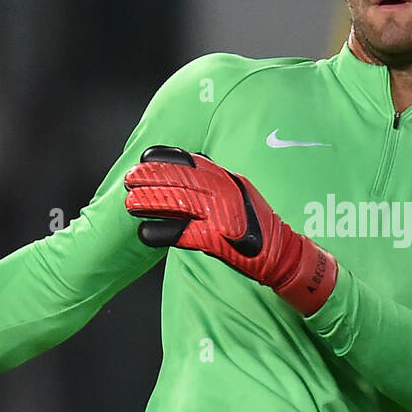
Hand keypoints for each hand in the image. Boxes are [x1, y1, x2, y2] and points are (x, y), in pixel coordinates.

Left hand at [123, 146, 337, 314]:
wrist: (281, 253)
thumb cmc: (256, 226)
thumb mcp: (238, 193)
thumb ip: (214, 182)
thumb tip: (184, 173)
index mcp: (228, 179)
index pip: (192, 162)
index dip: (165, 158)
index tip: (145, 158)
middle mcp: (225, 192)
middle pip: (180, 180)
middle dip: (150, 178)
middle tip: (130, 180)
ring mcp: (221, 215)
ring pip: (178, 202)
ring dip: (150, 202)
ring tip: (130, 203)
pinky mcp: (217, 239)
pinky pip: (182, 233)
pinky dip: (161, 232)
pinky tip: (146, 232)